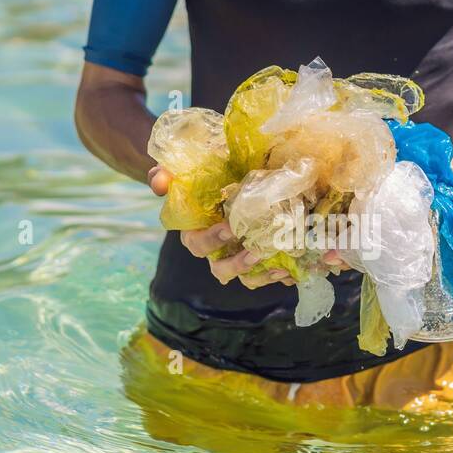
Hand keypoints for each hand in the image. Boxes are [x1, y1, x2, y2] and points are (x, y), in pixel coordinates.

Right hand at [148, 166, 294, 287]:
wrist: (227, 178)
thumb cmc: (203, 179)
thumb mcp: (184, 174)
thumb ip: (166, 175)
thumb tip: (159, 183)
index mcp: (195, 233)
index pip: (197, 244)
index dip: (211, 240)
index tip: (229, 228)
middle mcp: (215, 252)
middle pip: (220, 269)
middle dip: (237, 264)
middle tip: (255, 251)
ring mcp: (236, 258)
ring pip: (244, 278)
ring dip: (260, 275)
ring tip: (278, 267)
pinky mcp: (256, 261)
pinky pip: (265, 275)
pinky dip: (278, 275)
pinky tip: (293, 272)